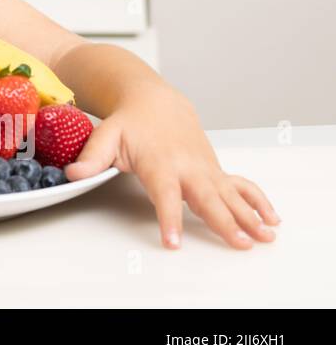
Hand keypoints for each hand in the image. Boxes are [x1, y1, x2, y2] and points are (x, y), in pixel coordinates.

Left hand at [64, 84, 280, 249]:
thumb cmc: (130, 122)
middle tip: (238, 242)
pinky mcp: (215, 171)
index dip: (169, 218)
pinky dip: (258, 202)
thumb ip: (91, 158)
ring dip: (248, 216)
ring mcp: (205, 169)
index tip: (173, 240)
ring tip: (265, 238)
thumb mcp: (105, 135)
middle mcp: (187, 167)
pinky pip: (241, 187)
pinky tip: (271, 220)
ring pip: (230, 195)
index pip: (164, 194)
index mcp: (159, 162)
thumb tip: (73, 175)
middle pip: (207, 198)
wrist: (156, 102)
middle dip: (223, 221)